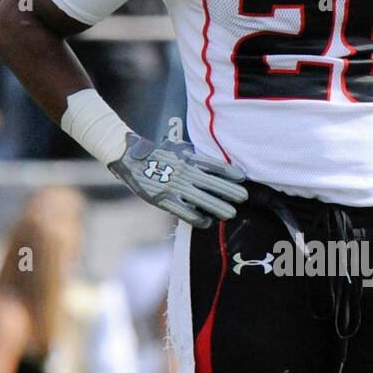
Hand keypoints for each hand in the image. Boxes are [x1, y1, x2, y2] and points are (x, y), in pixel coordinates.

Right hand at [108, 134, 247, 227]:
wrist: (128, 156)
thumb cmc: (154, 152)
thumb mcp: (175, 149)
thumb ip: (191, 156)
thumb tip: (208, 162)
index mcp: (186, 158)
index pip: (212, 164)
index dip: (228, 171)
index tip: (242, 176)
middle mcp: (182, 171)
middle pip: (210, 182)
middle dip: (228, 190)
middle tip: (244, 197)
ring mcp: (172, 186)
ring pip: (200, 198)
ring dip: (217, 206)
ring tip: (232, 213)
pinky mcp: (162, 199)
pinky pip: (183, 210)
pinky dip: (197, 217)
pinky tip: (208, 222)